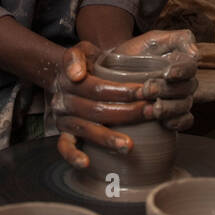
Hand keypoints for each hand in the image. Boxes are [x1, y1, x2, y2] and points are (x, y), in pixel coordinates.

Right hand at [50, 32, 198, 169]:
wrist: (65, 76)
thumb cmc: (84, 65)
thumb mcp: (81, 51)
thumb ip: (76, 56)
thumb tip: (76, 75)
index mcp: (70, 82)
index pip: (98, 88)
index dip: (122, 92)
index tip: (145, 93)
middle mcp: (65, 101)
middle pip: (96, 110)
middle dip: (126, 113)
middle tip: (150, 113)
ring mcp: (64, 119)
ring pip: (85, 130)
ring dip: (107, 138)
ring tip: (128, 146)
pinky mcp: (63, 133)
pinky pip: (64, 147)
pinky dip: (73, 156)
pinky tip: (86, 163)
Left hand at [107, 29, 197, 128]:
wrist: (110, 72)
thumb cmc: (133, 53)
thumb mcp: (153, 39)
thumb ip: (177, 39)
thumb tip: (196, 54)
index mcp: (181, 63)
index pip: (190, 66)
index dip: (182, 71)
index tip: (168, 73)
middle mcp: (183, 82)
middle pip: (186, 88)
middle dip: (167, 90)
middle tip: (147, 90)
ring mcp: (178, 99)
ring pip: (185, 106)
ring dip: (170, 108)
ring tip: (151, 109)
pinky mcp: (171, 115)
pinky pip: (185, 121)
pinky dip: (178, 122)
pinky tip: (165, 123)